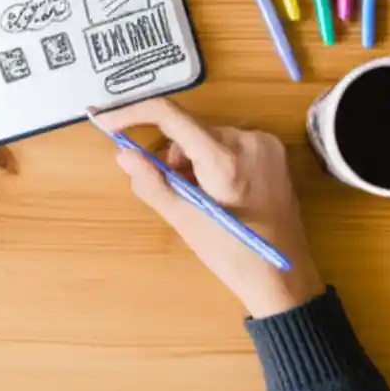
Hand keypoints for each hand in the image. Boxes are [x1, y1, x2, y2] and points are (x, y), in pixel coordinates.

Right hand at [94, 99, 324, 317]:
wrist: (284, 277)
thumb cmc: (232, 255)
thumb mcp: (185, 221)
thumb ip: (151, 183)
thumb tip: (124, 154)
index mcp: (225, 160)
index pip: (171, 116)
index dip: (132, 113)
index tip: (105, 120)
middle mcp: (248, 141)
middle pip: (189, 129)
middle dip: (169, 152)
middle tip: (168, 186)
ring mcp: (265, 143)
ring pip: (207, 136)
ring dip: (191, 157)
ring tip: (197, 195)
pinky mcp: (274, 150)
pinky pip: (228, 143)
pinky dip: (212, 158)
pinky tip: (217, 189)